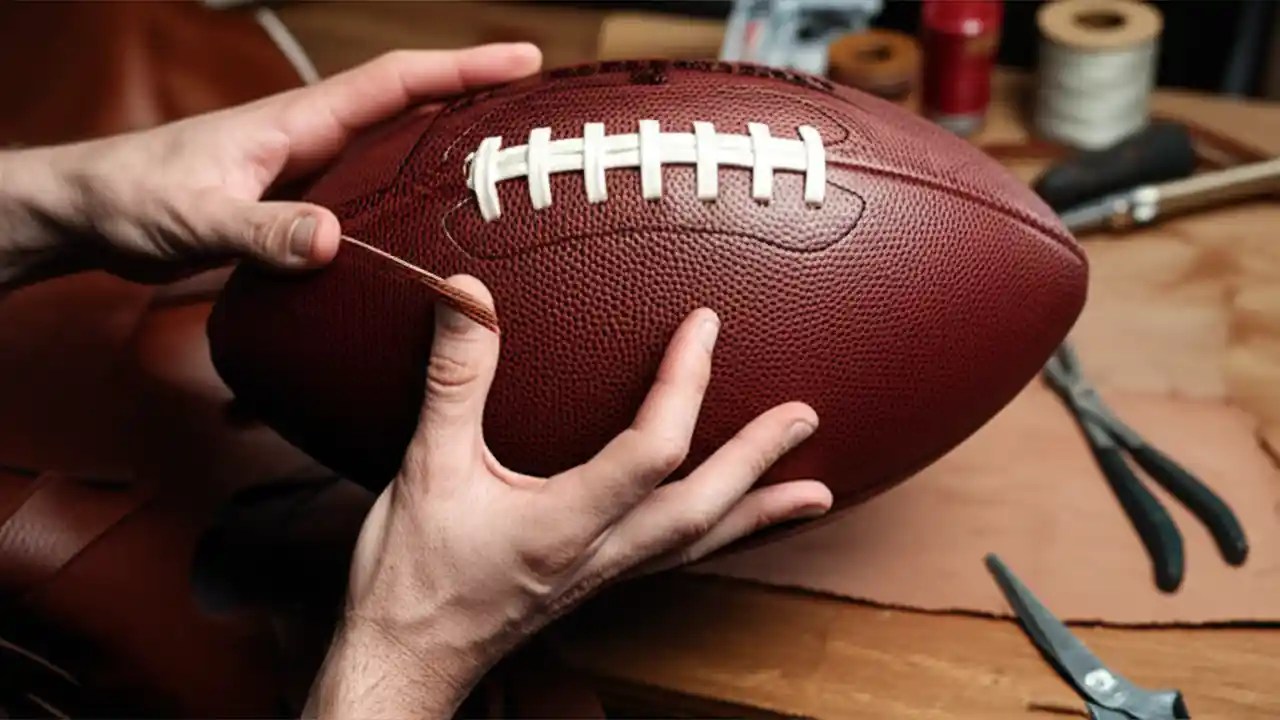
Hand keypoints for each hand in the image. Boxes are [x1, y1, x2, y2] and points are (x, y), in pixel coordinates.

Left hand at [0, 44, 541, 288]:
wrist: (90, 215)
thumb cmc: (132, 199)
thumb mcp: (195, 217)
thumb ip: (262, 230)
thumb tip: (333, 240)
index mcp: (297, 122)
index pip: (395, 82)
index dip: (462, 67)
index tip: (522, 59)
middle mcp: (312, 139)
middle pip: (410, 106)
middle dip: (474, 95)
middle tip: (538, 108)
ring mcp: (308, 172)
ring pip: (395, 150)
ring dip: (448, 146)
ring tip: (506, 162)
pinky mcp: (297, 207)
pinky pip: (372, 193)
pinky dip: (411, 195)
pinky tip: (431, 224)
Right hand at [305, 276, 832, 718]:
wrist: (405, 663)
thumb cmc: (412, 579)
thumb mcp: (423, 466)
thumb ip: (454, 377)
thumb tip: (467, 295)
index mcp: (565, 521)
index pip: (653, 448)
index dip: (687, 382)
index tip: (705, 326)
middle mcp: (599, 553)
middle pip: (701, 507)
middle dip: (758, 458)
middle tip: (804, 417)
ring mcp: (602, 575)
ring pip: (697, 543)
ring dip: (758, 513)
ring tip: (813, 494)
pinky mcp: (592, 585)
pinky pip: (671, 560)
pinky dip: (715, 538)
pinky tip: (728, 527)